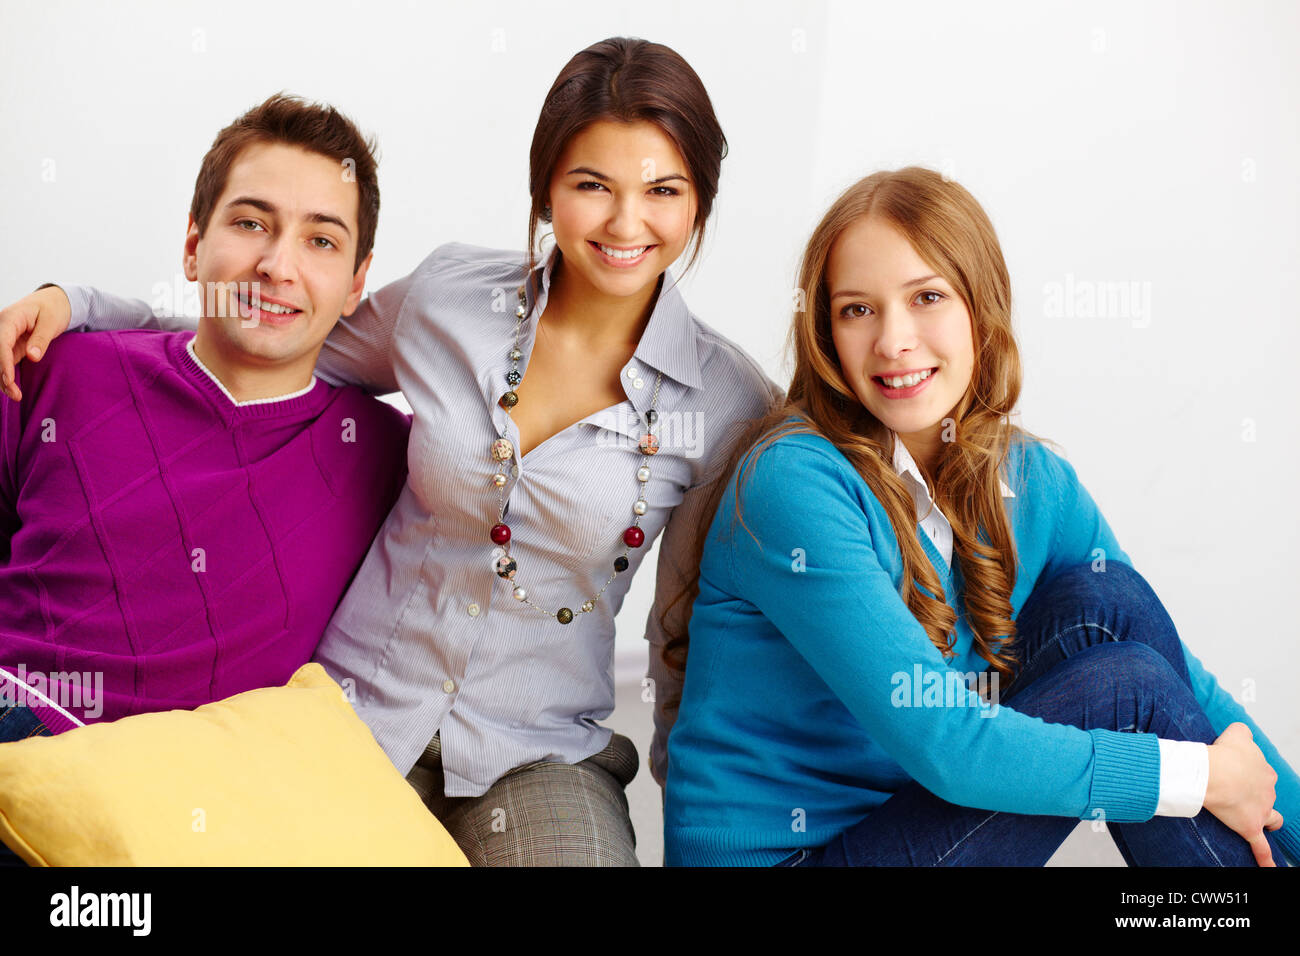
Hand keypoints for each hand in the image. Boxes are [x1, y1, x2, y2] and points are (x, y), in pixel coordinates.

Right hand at [0, 285, 72, 400]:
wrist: (53, 301)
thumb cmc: (53, 308)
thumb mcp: (51, 322)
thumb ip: (41, 339)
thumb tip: (32, 357)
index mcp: (10, 318)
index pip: (1, 342)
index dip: (3, 363)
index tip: (9, 380)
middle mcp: (2, 328)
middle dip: (1, 375)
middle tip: (15, 394)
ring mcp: (5, 337)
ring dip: (3, 378)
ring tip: (16, 396)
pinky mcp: (11, 345)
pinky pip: (5, 361)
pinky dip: (7, 375)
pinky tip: (13, 388)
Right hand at [1204, 722, 1282, 866]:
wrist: (1214, 773)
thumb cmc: (1222, 755)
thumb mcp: (1237, 733)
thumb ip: (1243, 732)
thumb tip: (1243, 732)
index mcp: (1265, 771)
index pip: (1262, 773)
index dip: (1247, 773)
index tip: (1234, 771)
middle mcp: (1268, 791)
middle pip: (1266, 795)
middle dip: (1255, 795)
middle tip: (1235, 792)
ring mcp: (1261, 811)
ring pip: (1271, 818)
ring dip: (1266, 820)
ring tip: (1256, 821)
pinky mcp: (1251, 827)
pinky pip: (1261, 848)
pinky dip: (1267, 860)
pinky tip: (1271, 868)